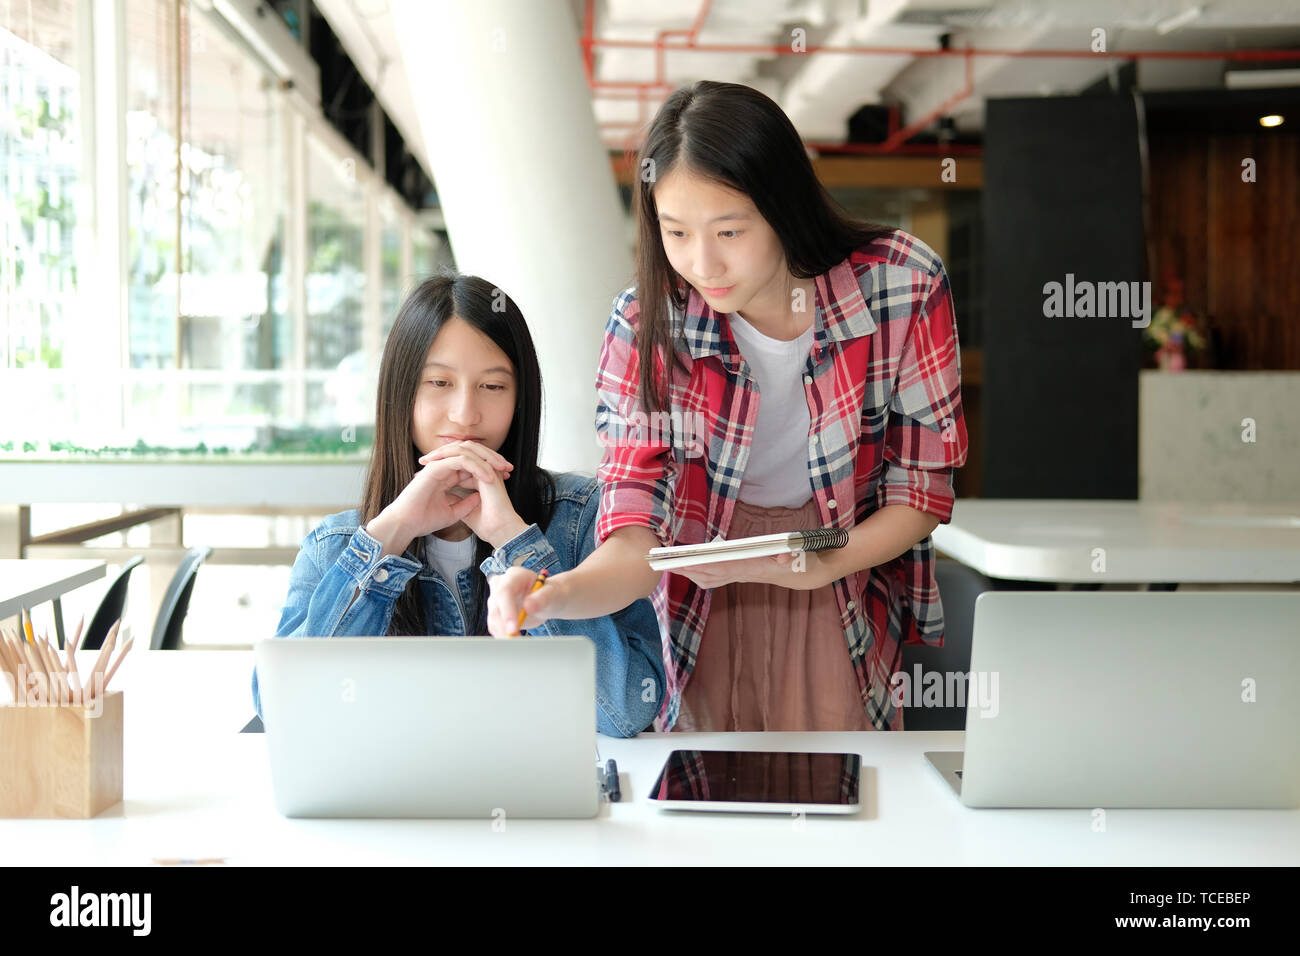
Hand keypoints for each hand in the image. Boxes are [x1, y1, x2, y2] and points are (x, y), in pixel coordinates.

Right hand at [368, 446, 503, 554]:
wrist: (406, 525)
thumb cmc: (424, 520)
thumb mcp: (453, 513)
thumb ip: (466, 504)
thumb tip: (480, 498)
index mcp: (446, 476)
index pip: (472, 464)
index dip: (490, 468)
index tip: (506, 476)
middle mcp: (443, 468)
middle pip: (472, 453)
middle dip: (492, 458)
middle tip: (508, 468)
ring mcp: (438, 466)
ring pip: (467, 452)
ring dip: (487, 459)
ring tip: (502, 469)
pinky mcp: (435, 468)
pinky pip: (461, 460)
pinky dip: (476, 466)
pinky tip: (488, 476)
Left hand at [418, 441, 527, 548]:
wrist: (499, 531)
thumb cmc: (487, 526)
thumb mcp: (465, 511)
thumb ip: (459, 502)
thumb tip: (447, 498)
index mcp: (481, 481)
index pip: (461, 464)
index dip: (443, 463)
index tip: (425, 471)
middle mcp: (485, 472)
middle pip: (462, 452)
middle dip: (442, 454)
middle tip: (424, 460)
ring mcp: (488, 469)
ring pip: (465, 450)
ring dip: (444, 452)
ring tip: (428, 459)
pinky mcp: (488, 471)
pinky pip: (469, 455)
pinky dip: (451, 456)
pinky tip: (437, 461)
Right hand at [486, 566, 568, 636]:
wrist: (546, 600)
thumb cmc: (549, 594)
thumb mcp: (552, 594)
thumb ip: (542, 598)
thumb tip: (528, 606)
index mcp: (515, 576)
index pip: (504, 592)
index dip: (507, 611)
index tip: (513, 628)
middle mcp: (501, 585)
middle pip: (496, 607)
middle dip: (505, 626)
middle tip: (517, 640)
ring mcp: (496, 599)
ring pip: (493, 619)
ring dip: (504, 633)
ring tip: (520, 640)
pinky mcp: (496, 613)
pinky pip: (495, 627)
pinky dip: (504, 635)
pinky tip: (515, 638)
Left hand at [672, 550, 825, 590]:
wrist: (810, 573)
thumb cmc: (805, 560)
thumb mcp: (804, 555)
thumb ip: (795, 555)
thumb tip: (786, 557)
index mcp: (757, 568)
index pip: (726, 568)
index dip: (705, 565)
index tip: (687, 561)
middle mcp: (746, 574)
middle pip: (712, 574)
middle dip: (689, 569)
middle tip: (668, 562)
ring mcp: (743, 575)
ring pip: (712, 578)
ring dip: (691, 572)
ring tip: (672, 564)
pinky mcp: (743, 573)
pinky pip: (717, 576)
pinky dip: (701, 572)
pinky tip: (690, 567)